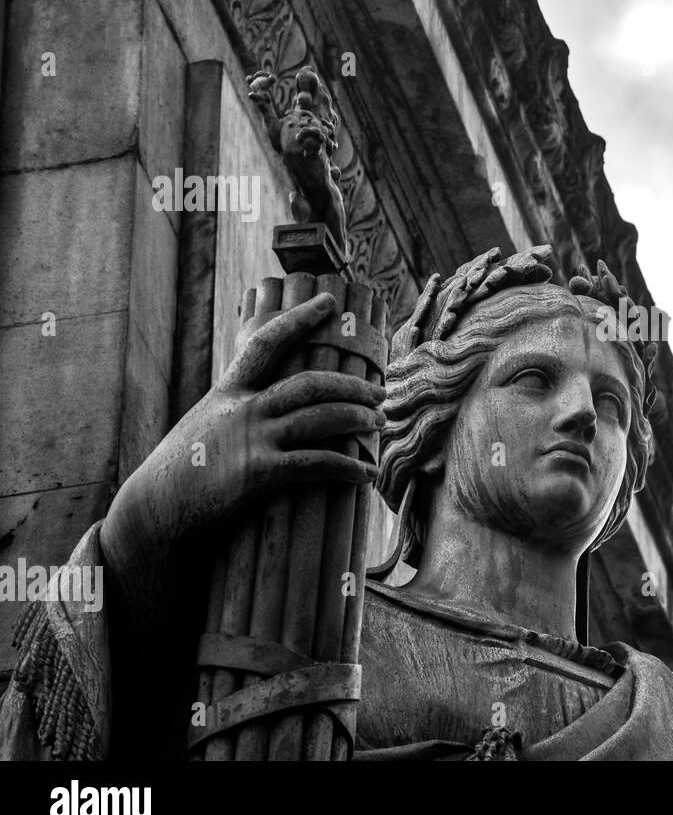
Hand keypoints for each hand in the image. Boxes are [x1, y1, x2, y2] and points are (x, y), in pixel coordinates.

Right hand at [101, 292, 384, 609]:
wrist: (151, 512)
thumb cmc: (178, 475)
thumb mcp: (200, 428)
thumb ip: (231, 414)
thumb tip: (262, 410)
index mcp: (227, 393)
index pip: (265, 343)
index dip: (298, 318)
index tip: (327, 301)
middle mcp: (242, 409)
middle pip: (310, 383)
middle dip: (351, 386)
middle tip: (379, 393)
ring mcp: (252, 439)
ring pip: (320, 418)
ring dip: (357, 420)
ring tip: (379, 425)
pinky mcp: (260, 473)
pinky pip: (317, 463)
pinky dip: (348, 467)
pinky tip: (367, 474)